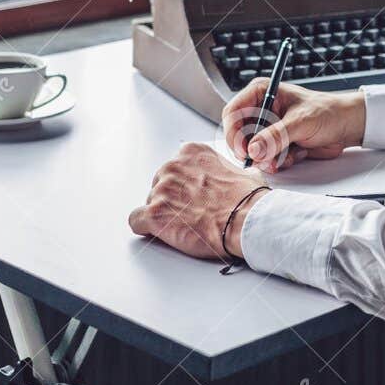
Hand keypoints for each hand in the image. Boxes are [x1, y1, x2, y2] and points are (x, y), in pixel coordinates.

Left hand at [128, 142, 265, 259]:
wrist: (246, 220)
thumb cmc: (248, 200)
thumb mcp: (245, 173)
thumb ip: (231, 172)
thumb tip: (242, 177)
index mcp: (192, 153)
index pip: (175, 167)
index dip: (184, 185)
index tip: (192, 195)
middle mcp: (173, 167)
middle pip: (160, 185)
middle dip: (172, 200)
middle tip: (189, 214)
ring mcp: (161, 190)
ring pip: (150, 203)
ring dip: (163, 215)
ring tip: (183, 227)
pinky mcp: (155, 214)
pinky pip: (136, 220)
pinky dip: (145, 227)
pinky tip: (158, 232)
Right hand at [222, 80, 364, 173]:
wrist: (347, 126)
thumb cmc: (328, 112)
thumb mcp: (300, 122)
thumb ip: (275, 136)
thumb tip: (253, 150)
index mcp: (262, 93)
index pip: (233, 112)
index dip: (234, 133)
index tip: (243, 150)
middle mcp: (262, 109)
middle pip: (240, 135)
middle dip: (253, 150)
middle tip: (265, 160)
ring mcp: (269, 128)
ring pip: (254, 150)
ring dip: (268, 158)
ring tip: (287, 157)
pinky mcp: (278, 143)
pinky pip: (267, 158)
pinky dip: (280, 161)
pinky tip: (297, 154)